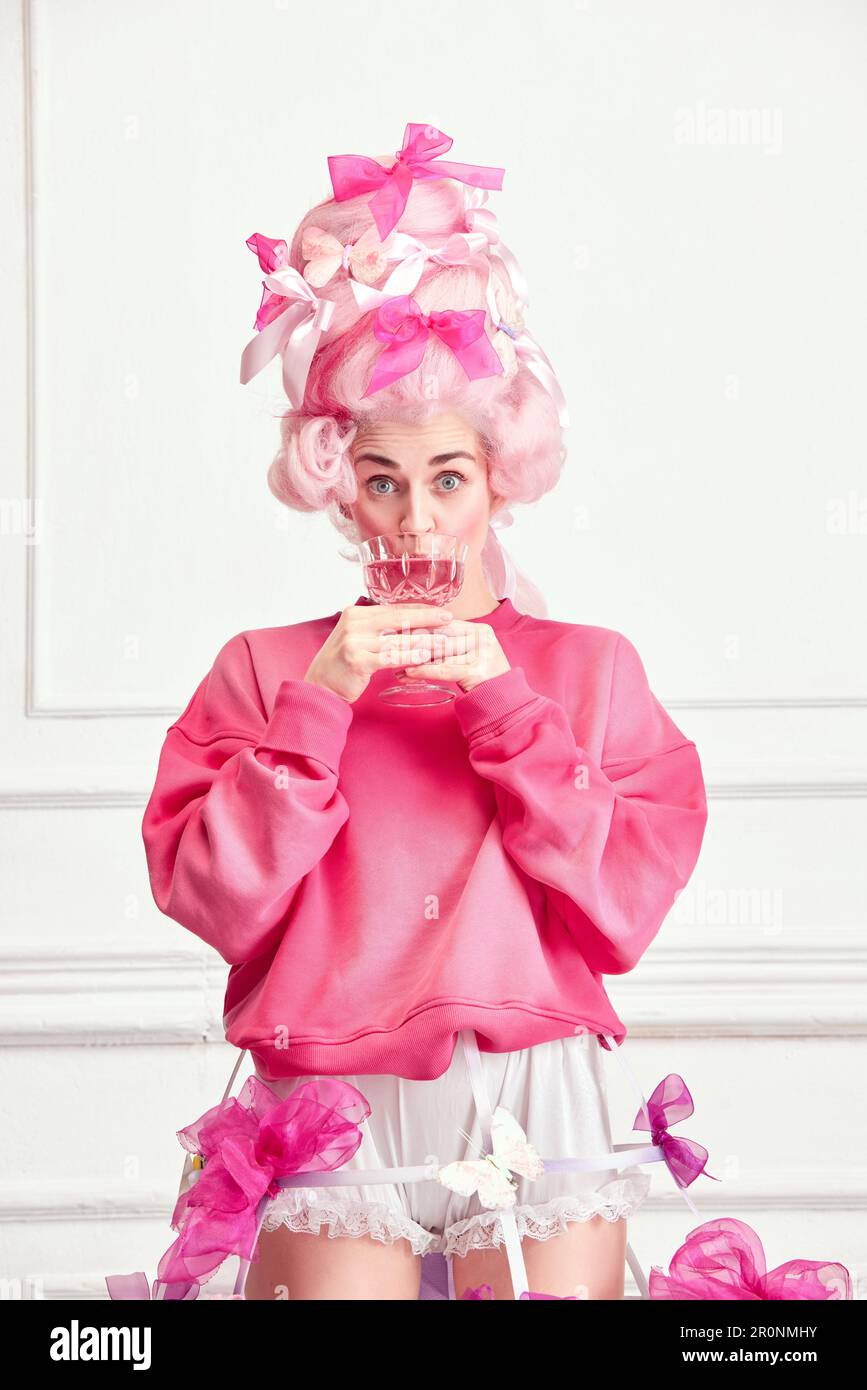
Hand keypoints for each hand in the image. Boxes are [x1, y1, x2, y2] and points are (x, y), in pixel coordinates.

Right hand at [303, 603, 454, 703]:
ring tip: (443, 641)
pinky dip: (408, 657)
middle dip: (426, 618)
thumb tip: (408, 622)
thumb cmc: (342, 664)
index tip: (438, 610)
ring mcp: (354, 642)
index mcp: (355, 614)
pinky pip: (390, 657)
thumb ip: (377, 628)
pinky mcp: (358, 661)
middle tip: (448, 618)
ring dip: (423, 640)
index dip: (418, 609)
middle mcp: (354, 624)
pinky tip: (424, 657)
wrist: (319, 687)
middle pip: (398, 618)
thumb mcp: (357, 638)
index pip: (393, 608)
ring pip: (397, 639)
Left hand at [397, 617, 510, 693]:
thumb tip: (417, 634)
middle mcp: (482, 639)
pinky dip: (424, 670)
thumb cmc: (481, 679)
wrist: (503, 702)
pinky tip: (407, 672)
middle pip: (441, 636)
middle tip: (389, 642)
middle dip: (412, 640)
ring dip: (413, 657)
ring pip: (440, 653)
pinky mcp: (477, 672)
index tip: (397, 627)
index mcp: (480, 630)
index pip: (445, 624)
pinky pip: (444, 669)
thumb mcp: (468, 655)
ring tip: (392, 660)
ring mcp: (481, 655)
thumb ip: (451, 644)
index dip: (420, 625)